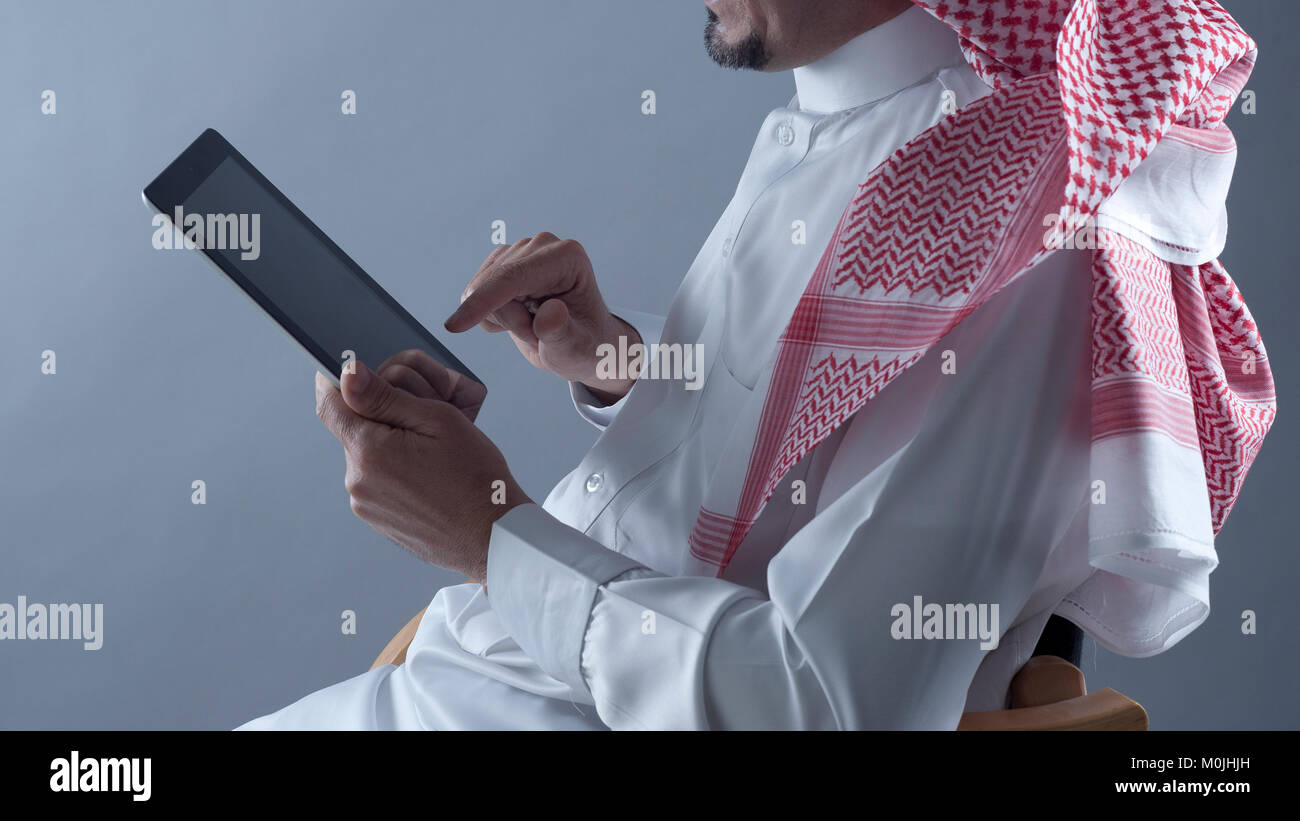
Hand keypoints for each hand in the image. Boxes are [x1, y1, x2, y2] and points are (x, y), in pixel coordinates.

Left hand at [314, 351, 529, 578]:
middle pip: (356, 426)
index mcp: (369, 451)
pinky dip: (399, 468)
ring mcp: (366, 503)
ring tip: (436, 451)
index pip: (330, 402)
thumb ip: (386, 395)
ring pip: (370, 453)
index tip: (357, 373)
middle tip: (427, 412)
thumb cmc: (476, 480)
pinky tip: (432, 473)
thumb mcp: (438, 421)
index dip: (338, 380)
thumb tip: (348, 372)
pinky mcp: (379, 519)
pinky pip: (379, 479)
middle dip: (385, 412)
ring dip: (393, 442)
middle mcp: (358, 480)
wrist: (494, 537)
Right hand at [443, 232, 640, 403]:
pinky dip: (492, 315)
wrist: (582, 341)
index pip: (513, 277)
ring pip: (479, 290)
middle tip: (539, 337)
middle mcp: (541, 245)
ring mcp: (520, 251)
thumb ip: (563, 333)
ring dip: (503, 320)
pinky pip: (475, 293)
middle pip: (493, 286)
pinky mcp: (503, 262)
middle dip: (510, 322)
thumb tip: (550, 313)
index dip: (482, 302)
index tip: (454, 326)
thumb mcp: (577, 350)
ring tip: (533, 328)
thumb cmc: (585, 345)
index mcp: (566, 257)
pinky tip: (519, 317)